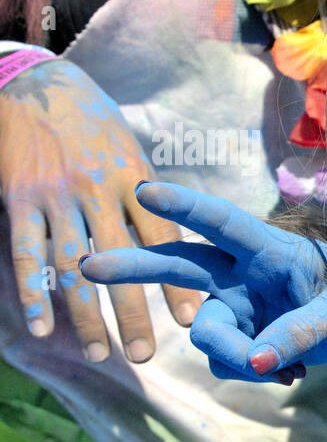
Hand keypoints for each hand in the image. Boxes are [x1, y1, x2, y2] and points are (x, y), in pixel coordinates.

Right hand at [0, 58, 200, 360]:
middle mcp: (100, 190)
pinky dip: (34, 293)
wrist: (39, 86)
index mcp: (138, 181)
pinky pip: (26, 253)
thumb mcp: (133, 155)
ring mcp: (58, 195)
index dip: (176, 283)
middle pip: (123, 262)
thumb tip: (183, 250)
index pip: (163, 241)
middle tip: (146, 355)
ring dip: (86, 315)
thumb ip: (150, 202)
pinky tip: (42, 328)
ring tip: (100, 354)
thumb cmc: (96, 127)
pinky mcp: (19, 198)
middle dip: (135, 312)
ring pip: (74, 266)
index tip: (191, 321)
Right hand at [80, 181, 326, 382]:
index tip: (144, 191)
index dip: (185, 206)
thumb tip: (260, 362)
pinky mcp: (233, 335)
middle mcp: (238, 273)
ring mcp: (231, 304)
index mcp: (266, 247)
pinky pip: (226, 363)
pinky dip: (253, 373)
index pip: (222, 222)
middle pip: (178, 264)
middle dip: (134, 266)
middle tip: (87, 265)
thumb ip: (299, 332)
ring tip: (289, 369)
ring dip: (239, 359)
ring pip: (206, 335)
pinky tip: (287, 372)